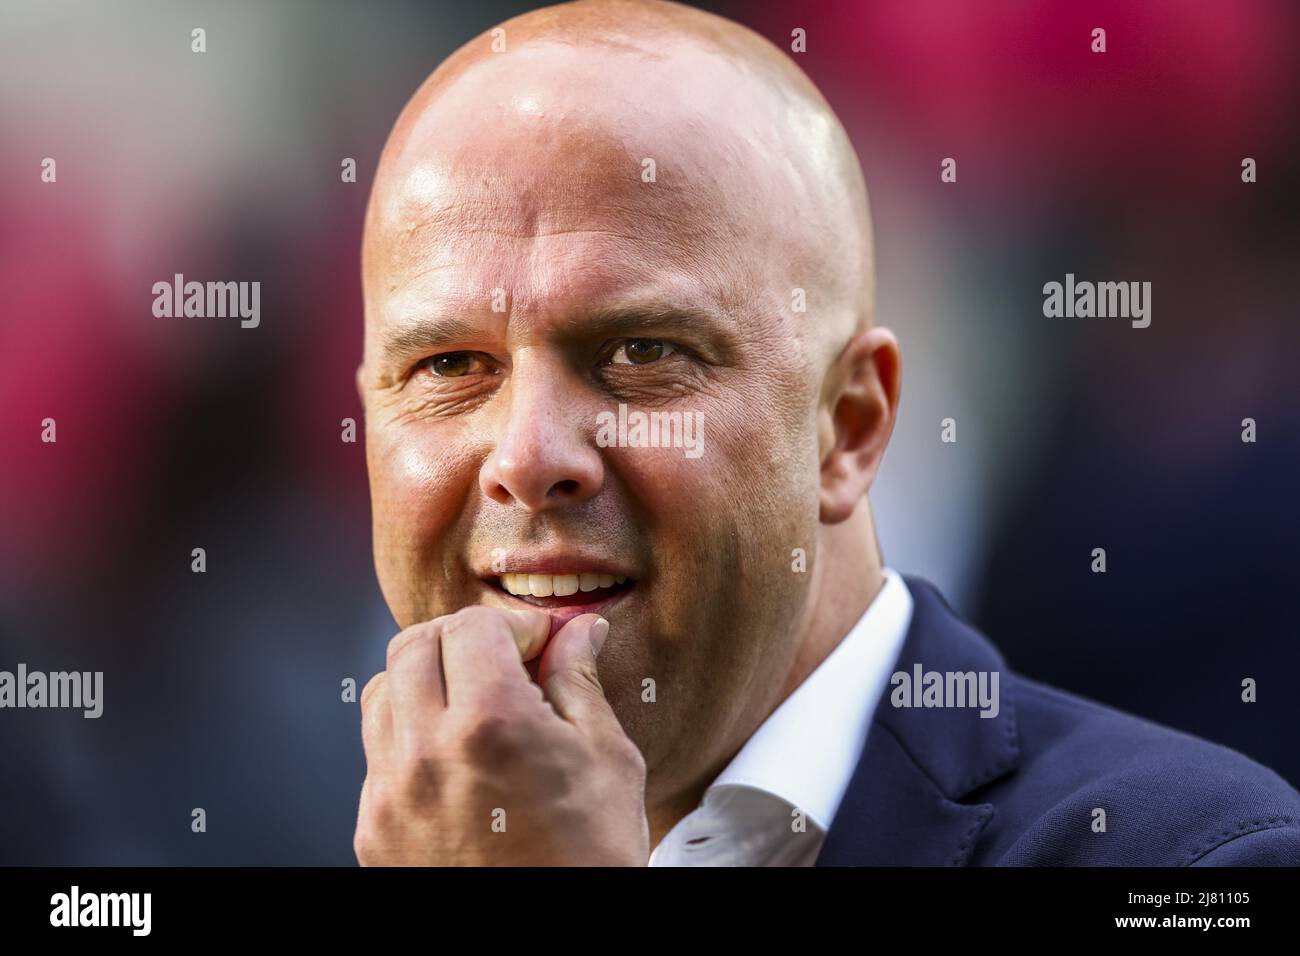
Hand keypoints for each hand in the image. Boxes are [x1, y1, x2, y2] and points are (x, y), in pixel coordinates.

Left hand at [354, 606, 648, 864]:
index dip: (513, 625)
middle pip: (413, 645)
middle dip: (462, 639)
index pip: (472, 625)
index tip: (540, 644)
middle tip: (505, 660)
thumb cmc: (590, 862)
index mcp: (491, 723)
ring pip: (381, 692)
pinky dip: (411, 736)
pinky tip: (456, 758)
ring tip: (474, 704)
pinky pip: (376, 754)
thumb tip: (578, 631)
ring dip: (425, 681)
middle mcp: (426, 753)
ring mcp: (390, 794)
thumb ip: (579, 681)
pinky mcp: (373, 830)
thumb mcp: (606, 759)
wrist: (555, 946)